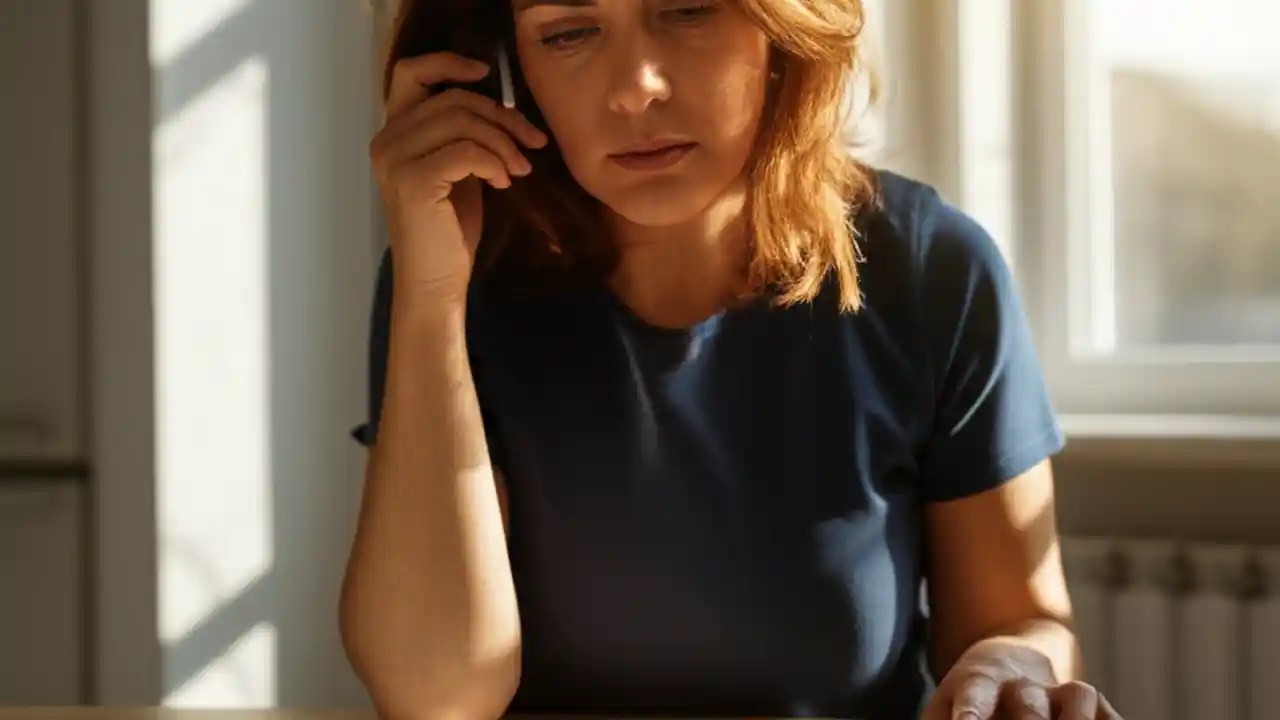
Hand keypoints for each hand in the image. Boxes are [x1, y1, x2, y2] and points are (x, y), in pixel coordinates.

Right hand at [369, 50, 548, 303]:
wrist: (435, 282)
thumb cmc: (449, 230)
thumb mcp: (459, 171)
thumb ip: (464, 134)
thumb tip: (503, 106)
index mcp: (394, 132)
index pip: (412, 72)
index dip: (450, 63)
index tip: (489, 74)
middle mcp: (387, 140)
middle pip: (453, 98)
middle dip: (502, 116)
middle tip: (531, 144)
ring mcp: (395, 160)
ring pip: (462, 121)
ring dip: (504, 142)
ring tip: (520, 169)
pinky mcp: (413, 181)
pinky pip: (467, 151)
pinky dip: (495, 163)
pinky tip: (503, 184)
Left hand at [922, 636, 1122, 719]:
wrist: (1006, 661)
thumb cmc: (967, 699)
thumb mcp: (944, 708)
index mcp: (979, 682)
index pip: (975, 693)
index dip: (971, 710)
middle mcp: (1022, 684)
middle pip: (1028, 700)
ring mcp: (1058, 691)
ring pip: (1076, 696)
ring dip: (1076, 719)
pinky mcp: (1091, 704)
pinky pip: (1109, 713)